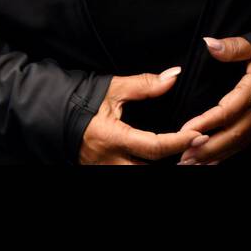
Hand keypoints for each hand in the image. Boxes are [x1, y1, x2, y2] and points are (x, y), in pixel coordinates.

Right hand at [78, 68, 203, 164]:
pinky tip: (164, 161)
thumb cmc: (81, 100)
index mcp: (113, 138)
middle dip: (174, 163)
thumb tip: (173, 76)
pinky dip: (147, 167)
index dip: (180, 141)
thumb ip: (145, 84)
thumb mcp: (113, 89)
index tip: (199, 135)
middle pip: (148, 170)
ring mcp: (104, 168)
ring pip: (138, 174)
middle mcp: (109, 160)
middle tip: (197, 151)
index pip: (154, 147)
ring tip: (186, 157)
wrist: (52, 114)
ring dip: (162, 167)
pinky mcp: (102, 170)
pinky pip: (129, 172)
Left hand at [177, 36, 250, 165]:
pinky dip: (227, 154)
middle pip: (233, 133)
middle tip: (183, 158)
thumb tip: (209, 44)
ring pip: (239, 142)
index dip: (207, 121)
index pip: (229, 109)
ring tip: (191, 164)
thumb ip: (231, 47)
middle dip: (207, 148)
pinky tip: (210, 162)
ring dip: (215, 155)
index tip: (185, 130)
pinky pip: (245, 143)